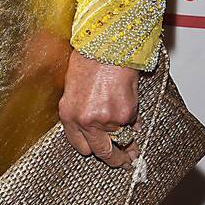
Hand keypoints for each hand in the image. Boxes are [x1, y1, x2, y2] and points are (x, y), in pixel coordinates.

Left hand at [58, 49, 140, 168]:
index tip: (100, 152)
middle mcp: (86, 121)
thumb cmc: (88, 57)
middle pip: (102, 152)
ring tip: (134, 141)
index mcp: (69, 114)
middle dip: (115, 158)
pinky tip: (136, 119)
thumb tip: (97, 124)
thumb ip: (83, 109)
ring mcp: (106, 119)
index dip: (92, 149)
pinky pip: (133, 124)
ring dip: (127, 137)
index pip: (80, 146)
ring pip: (121, 137)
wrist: (106, 44)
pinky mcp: (124, 114)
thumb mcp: (74, 86)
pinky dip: (135, 122)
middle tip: (124, 159)